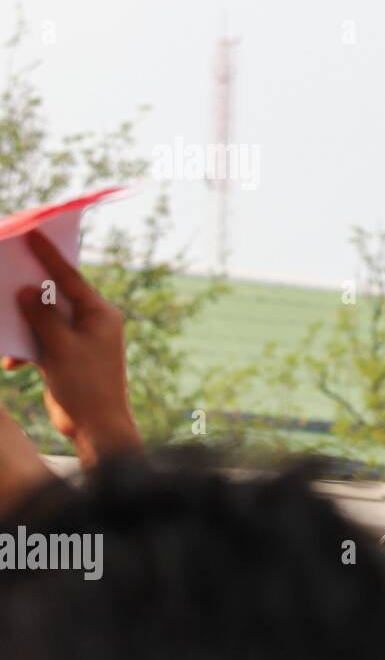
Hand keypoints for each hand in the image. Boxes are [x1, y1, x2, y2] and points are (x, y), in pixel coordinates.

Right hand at [2, 230, 139, 464]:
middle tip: (7, 273)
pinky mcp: (68, 355)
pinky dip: (26, 348)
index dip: (50, 256)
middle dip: (29, 291)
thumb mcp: (60, 347)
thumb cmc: (85, 385)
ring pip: (44, 319)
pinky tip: (13, 363)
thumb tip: (26, 291)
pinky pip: (41, 341)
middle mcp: (93, 321)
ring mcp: (81, 338)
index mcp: (100, 313)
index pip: (70, 278)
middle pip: (55, 296)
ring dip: (23, 325)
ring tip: (4, 321)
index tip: (33, 234)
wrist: (95, 426)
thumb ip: (42, 316)